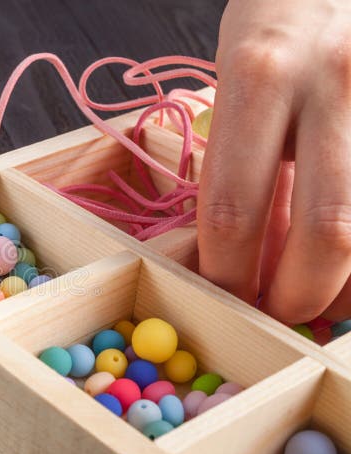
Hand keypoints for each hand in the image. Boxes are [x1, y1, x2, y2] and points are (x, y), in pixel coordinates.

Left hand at [198, 0, 350, 323]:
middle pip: (328, 229)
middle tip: (277, 312)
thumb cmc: (276, 32)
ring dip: (346, 285)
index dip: (226, 271)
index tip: (223, 297)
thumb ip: (241, 166)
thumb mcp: (236, 86)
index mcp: (260, 78)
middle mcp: (333, 84)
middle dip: (298, 293)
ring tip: (320, 299)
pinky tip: (348, 268)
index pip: (233, 206)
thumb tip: (245, 260)